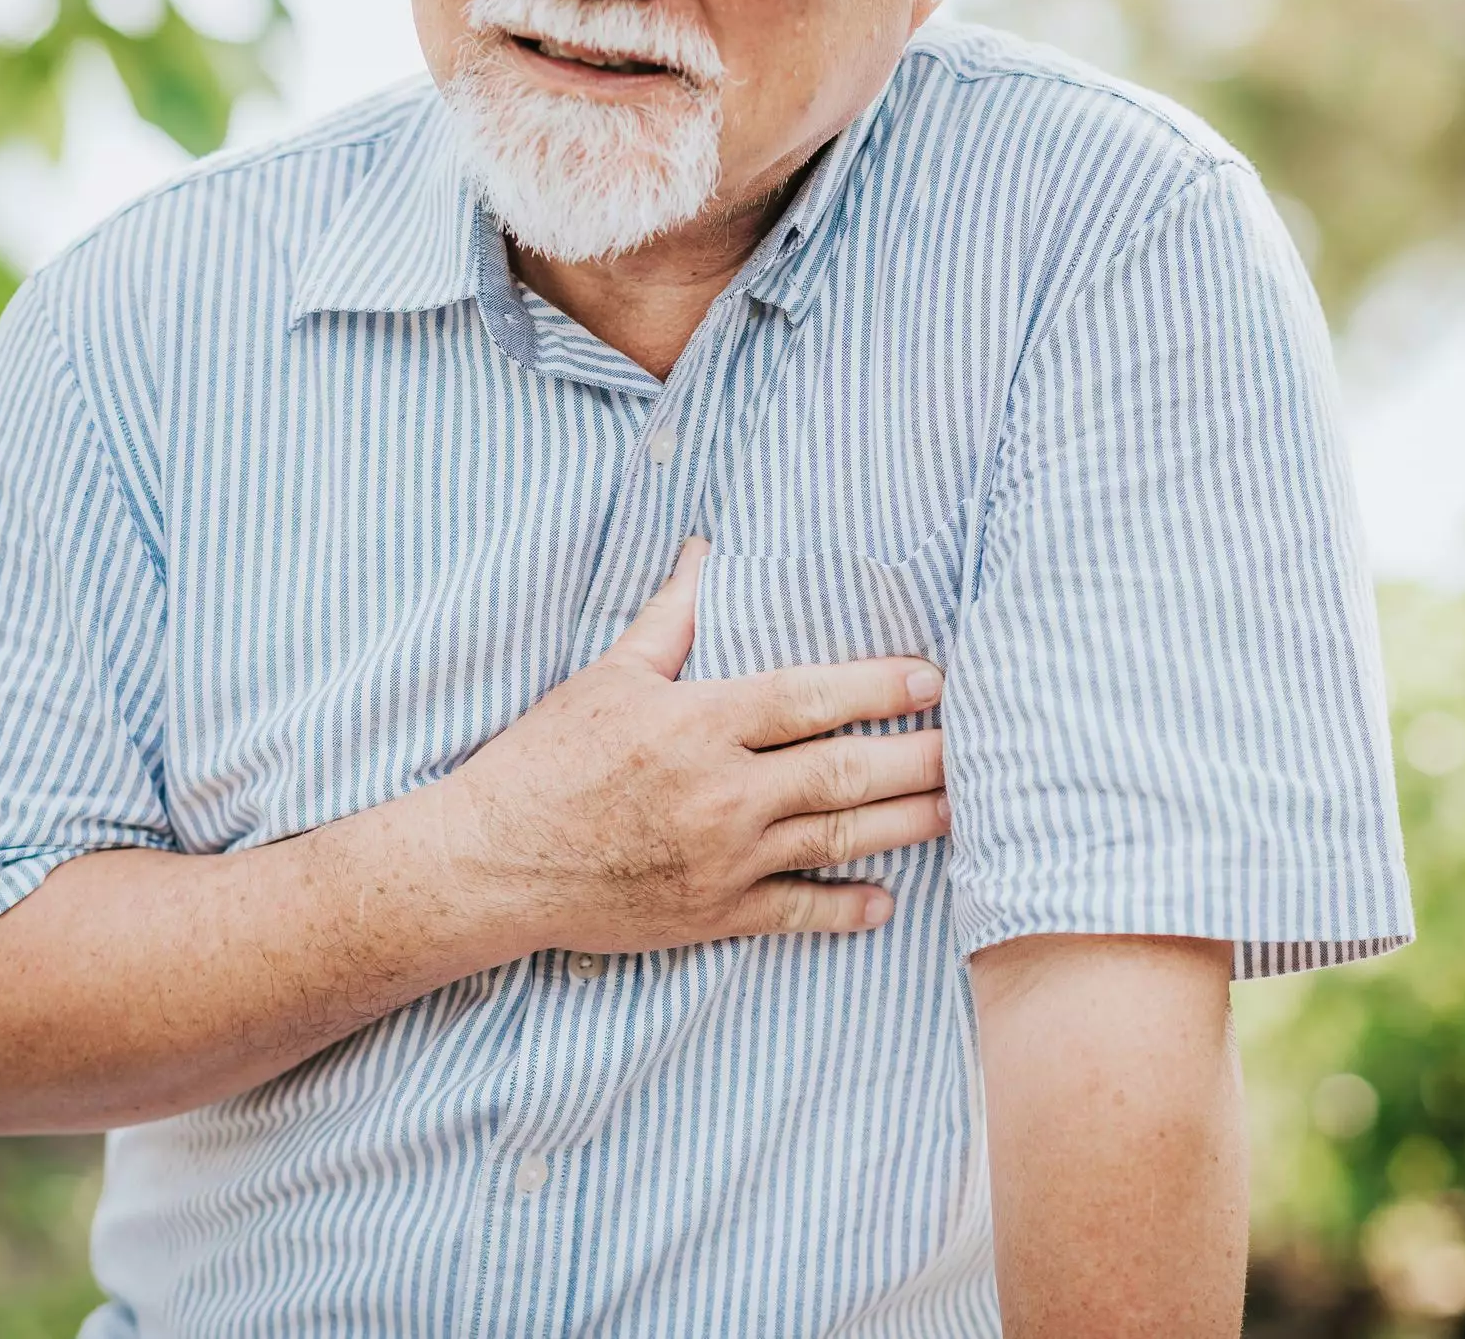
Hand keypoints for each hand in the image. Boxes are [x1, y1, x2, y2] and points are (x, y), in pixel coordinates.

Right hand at [434, 536, 949, 955]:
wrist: (493, 863)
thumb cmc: (545, 761)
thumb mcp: (606, 677)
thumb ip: (671, 618)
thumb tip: (705, 549)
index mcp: (696, 724)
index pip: (807, 698)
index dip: (876, 686)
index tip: (930, 677)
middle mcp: (720, 793)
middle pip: (841, 771)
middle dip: (916, 757)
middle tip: (971, 744)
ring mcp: (722, 861)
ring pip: (835, 840)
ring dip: (904, 824)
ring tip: (956, 809)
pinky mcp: (712, 916)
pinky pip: (796, 914)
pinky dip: (844, 910)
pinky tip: (885, 901)